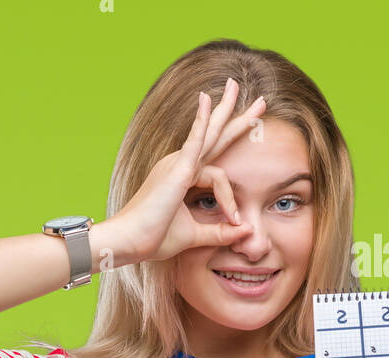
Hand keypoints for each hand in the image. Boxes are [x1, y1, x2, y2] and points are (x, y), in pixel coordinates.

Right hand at [108, 77, 267, 263]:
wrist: (128, 241)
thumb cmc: (152, 238)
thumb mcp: (194, 236)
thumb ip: (220, 233)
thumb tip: (245, 231)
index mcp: (182, 177)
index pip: (217, 173)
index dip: (231, 199)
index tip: (236, 222)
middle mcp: (179, 165)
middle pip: (214, 137)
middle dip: (235, 116)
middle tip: (260, 101)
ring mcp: (177, 164)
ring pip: (210, 133)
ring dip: (227, 110)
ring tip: (236, 85)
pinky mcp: (177, 170)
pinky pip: (194, 141)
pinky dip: (201, 121)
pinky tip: (207, 100)